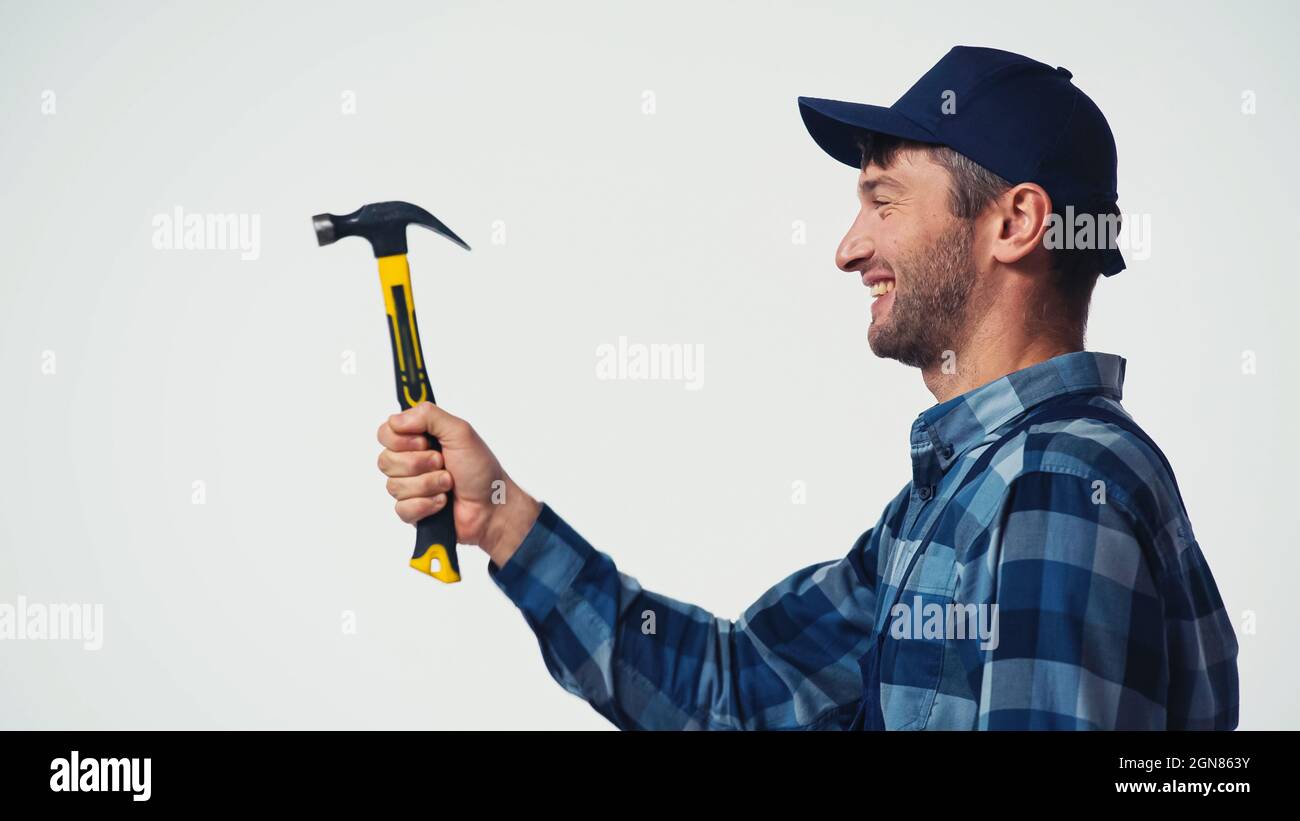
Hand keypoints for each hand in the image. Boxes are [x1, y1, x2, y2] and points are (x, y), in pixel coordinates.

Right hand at [376, 402, 539, 567]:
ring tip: (448, 484)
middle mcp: (411, 461)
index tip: (424, 442)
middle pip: (386, 460)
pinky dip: (426, 504)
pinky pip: (402, 508)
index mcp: (419, 438)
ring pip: (394, 486)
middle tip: (442, 463)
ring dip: (428, 484)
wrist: (493, 505)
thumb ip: (429, 416)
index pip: (386, 432)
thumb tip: (397, 419)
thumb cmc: (480, 469)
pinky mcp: (412, 511)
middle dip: (419, 464)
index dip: (401, 439)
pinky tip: (442, 502)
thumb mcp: (460, 432)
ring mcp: (410, 487)